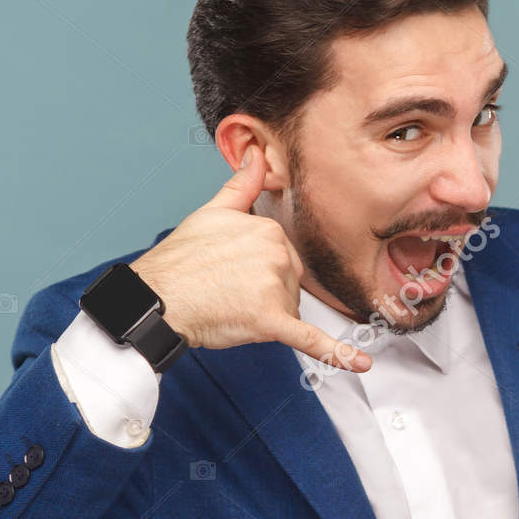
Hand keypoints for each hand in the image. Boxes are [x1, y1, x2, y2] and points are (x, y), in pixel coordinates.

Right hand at [130, 145, 370, 371]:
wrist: (157, 299)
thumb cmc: (179, 262)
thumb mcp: (211, 213)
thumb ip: (241, 185)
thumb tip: (257, 154)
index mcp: (268, 229)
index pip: (283, 257)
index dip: (259, 270)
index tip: (233, 272)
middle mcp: (277, 255)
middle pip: (290, 284)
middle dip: (266, 294)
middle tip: (228, 293)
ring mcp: (275, 288)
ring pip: (290, 311)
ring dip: (267, 316)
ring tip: (230, 308)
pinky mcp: (271, 321)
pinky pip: (311, 340)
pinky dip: (337, 354)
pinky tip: (361, 364)